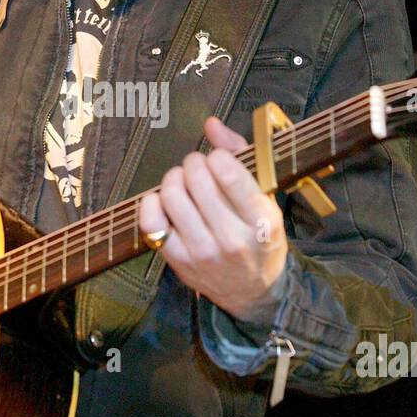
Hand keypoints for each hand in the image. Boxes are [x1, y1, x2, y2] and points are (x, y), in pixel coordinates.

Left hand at [137, 115, 287, 322]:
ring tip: (184, 183)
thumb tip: (210, 123)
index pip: (228, 172)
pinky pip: (151, 219)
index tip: (219, 161)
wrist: (252, 292)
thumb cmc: (259, 238)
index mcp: (261, 220)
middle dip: (194, 163)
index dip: (217, 156)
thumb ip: (241, 155)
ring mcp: (201, 251)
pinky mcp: (177, 260)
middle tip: (198, 169)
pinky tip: (167, 203)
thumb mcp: (265, 199)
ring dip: (174, 179)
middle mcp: (231, 238)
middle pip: (196, 178)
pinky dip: (154, 202)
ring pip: (171, 194)